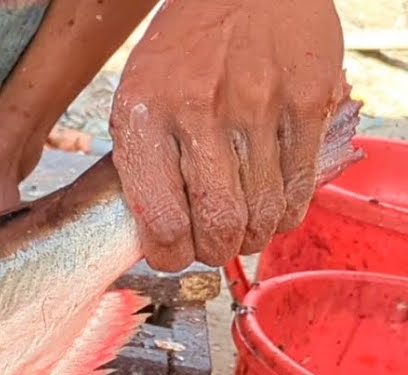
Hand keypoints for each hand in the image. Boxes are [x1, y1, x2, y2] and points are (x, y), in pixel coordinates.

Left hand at [109, 0, 343, 271]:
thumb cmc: (182, 49)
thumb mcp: (137, 98)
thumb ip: (142, 159)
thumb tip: (153, 230)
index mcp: (144, 117)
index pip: (161, 219)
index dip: (168, 255)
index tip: (170, 255)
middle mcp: (199, 113)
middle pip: (217, 224)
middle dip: (213, 251)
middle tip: (210, 246)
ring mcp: (258, 107)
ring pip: (262, 212)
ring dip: (251, 236)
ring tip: (242, 230)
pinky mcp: (307, 102)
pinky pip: (300, 184)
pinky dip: (286, 210)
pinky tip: (273, 207)